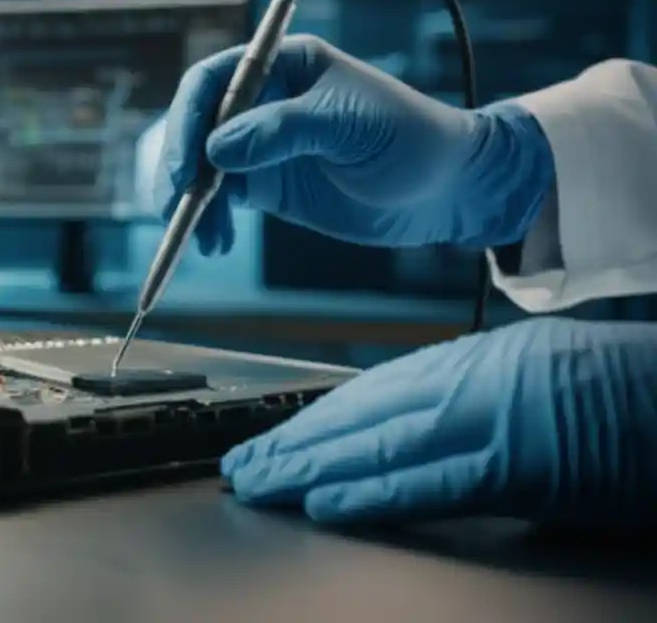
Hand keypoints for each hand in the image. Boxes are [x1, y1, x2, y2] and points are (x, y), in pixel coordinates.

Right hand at [154, 34, 554, 254]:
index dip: (189, 119)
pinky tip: (214, 242)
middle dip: (179, 165)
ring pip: (201, 166)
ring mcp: (262, 145)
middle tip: (176, 205)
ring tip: (198, 236)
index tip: (185, 164)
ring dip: (189, 200)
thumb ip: (282, 131)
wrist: (446, 189)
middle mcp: (263, 101)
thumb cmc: (409, 138)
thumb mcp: (347, 126)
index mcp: (283, 65)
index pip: (213, 81)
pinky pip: (221, 198)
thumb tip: (215, 150)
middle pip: (196, 125)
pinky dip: (208, 219)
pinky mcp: (268, 184)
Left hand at [222, 318, 656, 525]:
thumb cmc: (632, 386)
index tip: (277, 435)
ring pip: (377, 444)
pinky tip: (325, 502)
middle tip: (243, 462)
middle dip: (294, 441)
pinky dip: (373, 493)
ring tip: (260, 482)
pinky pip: (429, 482)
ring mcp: (492, 419)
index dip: (319, 418)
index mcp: (477, 359)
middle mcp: (471, 379)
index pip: (374, 390)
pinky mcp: (518, 464)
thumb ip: (479, 399)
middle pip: (361, 414)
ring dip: (309, 467)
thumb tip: (430, 434)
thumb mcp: (539, 374)